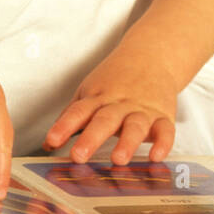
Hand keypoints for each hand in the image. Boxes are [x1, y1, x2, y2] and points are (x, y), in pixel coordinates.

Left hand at [44, 47, 176, 163]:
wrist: (152, 54)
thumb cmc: (116, 79)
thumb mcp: (91, 90)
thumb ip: (72, 116)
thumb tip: (48, 144)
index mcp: (98, 97)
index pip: (79, 111)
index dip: (64, 126)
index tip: (52, 141)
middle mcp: (119, 104)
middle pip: (104, 120)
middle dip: (91, 138)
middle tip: (78, 156)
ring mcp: (142, 110)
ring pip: (135, 126)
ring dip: (127, 142)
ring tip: (118, 159)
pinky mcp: (163, 116)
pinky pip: (165, 130)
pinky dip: (163, 143)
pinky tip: (157, 157)